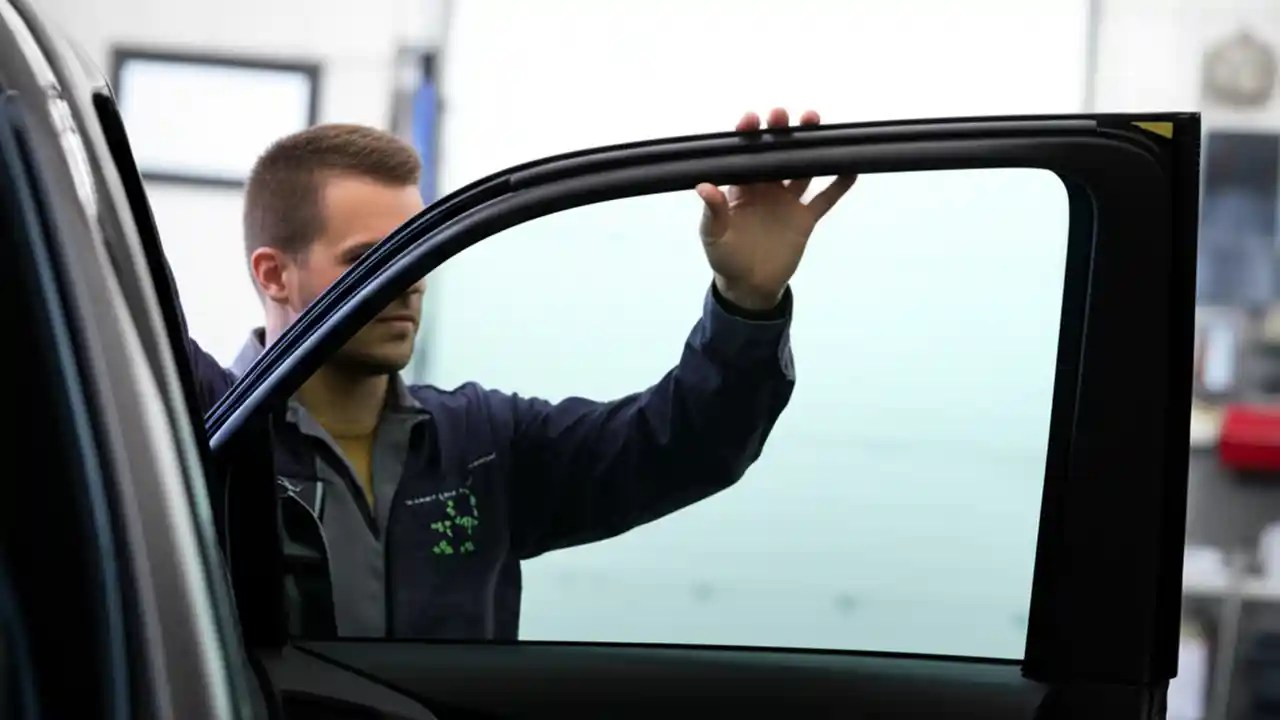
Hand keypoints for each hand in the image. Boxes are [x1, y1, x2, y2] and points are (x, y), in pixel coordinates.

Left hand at [697, 108, 855, 310]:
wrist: (750, 286)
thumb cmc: (726, 258)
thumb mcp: (713, 236)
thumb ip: (713, 212)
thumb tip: (704, 187)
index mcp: (741, 188)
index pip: (745, 155)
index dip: (748, 135)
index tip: (752, 120)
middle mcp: (766, 188)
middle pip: (776, 154)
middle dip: (780, 132)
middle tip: (784, 115)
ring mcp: (787, 202)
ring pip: (802, 168)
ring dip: (810, 148)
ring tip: (817, 124)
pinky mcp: (805, 218)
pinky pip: (824, 199)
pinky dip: (838, 185)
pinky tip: (851, 168)